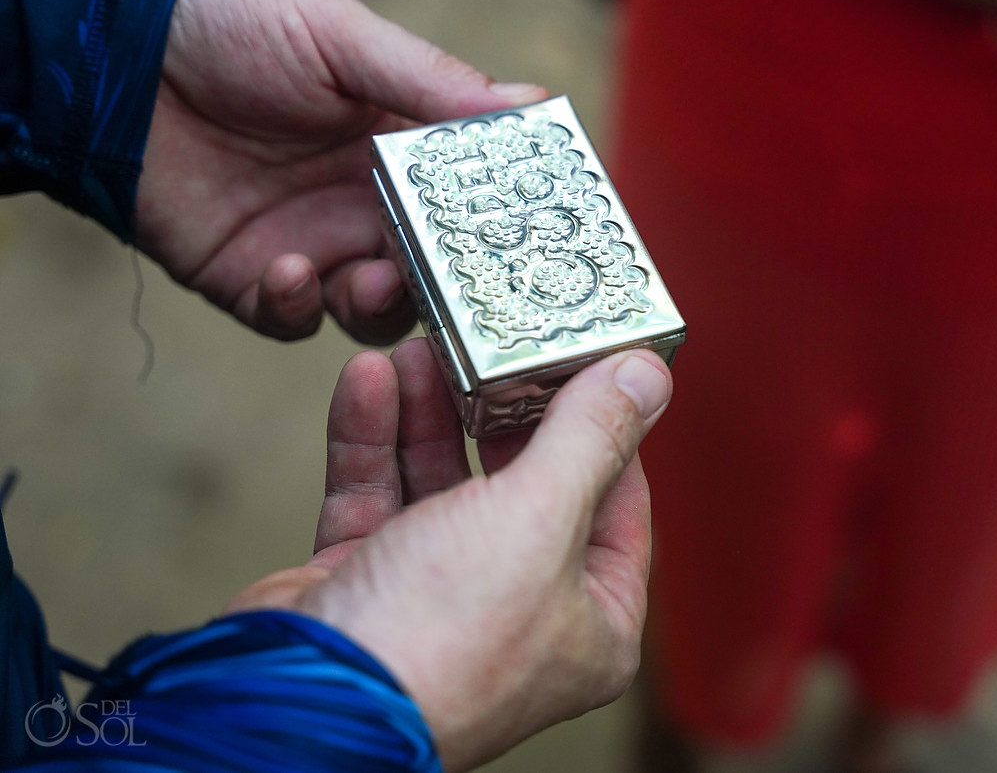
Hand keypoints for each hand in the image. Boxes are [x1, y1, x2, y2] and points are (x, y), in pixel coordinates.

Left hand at [136, 0, 545, 342]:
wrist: (116, 64)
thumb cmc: (231, 28)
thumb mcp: (340, 37)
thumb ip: (429, 79)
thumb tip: (528, 104)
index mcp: (403, 146)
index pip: (473, 199)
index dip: (503, 222)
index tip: (534, 236)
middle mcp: (370, 204)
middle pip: (440, 266)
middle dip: (455, 282)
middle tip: (462, 281)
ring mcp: (318, 245)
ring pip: (381, 309)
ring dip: (384, 302)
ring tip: (372, 276)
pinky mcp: (259, 282)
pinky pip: (299, 320)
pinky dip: (301, 304)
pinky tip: (289, 269)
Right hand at [226, 339, 672, 771]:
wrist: (300, 701)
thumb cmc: (440, 639)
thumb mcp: (539, 517)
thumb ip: (590, 437)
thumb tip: (648, 376)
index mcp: (591, 619)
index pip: (616, 501)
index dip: (602, 425)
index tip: (585, 358)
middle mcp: (519, 610)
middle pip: (524, 483)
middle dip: (500, 407)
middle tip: (493, 342)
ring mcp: (439, 598)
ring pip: (442, 481)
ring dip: (429, 411)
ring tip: (421, 346)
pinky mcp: (369, 583)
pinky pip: (377, 495)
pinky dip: (372, 438)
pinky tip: (368, 382)